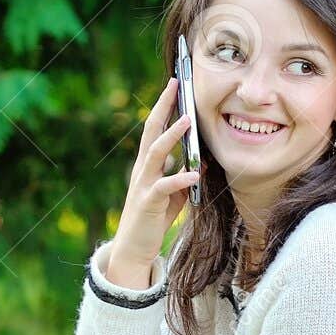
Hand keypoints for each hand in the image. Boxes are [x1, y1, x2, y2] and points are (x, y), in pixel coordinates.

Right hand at [113, 78, 202, 273]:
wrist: (134, 248)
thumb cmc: (153, 219)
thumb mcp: (174, 194)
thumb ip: (184, 176)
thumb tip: (201, 161)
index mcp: (148, 165)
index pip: (154, 129)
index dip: (163, 107)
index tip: (174, 86)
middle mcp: (142, 169)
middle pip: (150, 131)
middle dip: (162, 108)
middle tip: (174, 86)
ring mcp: (143, 184)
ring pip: (156, 153)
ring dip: (171, 136)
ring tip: (187, 121)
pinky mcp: (148, 203)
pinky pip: (164, 187)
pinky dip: (180, 178)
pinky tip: (193, 173)